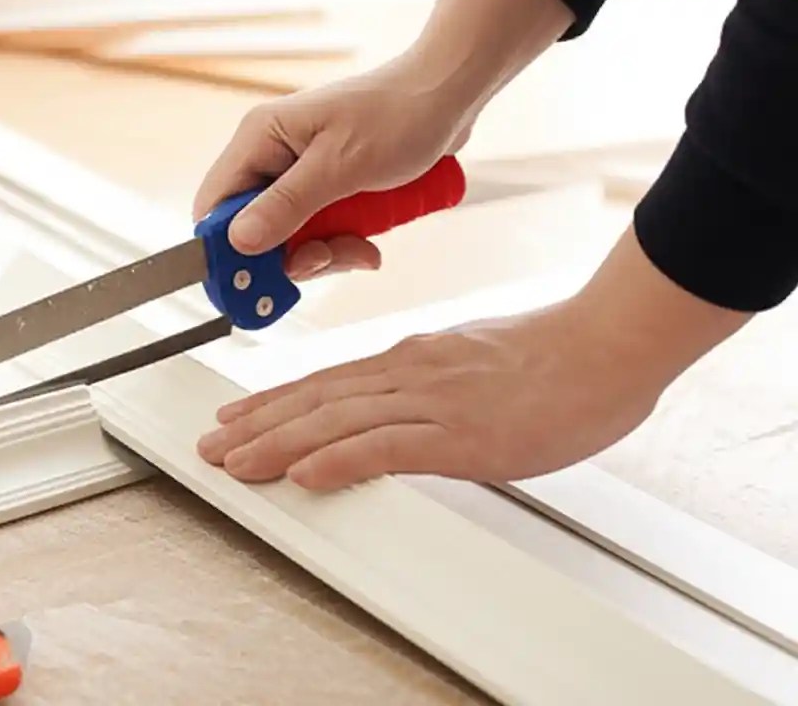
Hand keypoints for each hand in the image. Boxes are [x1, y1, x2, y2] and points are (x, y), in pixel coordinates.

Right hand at [192, 53, 474, 281]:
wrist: (449, 97)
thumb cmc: (398, 114)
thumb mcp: (340, 166)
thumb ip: (287, 206)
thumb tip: (239, 242)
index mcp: (260, 139)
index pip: (216, 206)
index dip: (227, 249)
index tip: (251, 282)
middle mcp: (272, 158)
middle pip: (254, 231)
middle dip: (292, 255)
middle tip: (325, 260)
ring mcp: (300, 175)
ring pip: (290, 240)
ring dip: (326, 253)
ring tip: (361, 249)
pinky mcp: (327, 189)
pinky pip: (320, 234)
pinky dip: (344, 246)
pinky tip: (370, 247)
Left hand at [196, 226, 754, 489]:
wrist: (606, 345)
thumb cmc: (554, 355)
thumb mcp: (475, 361)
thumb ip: (434, 384)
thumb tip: (404, 407)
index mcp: (413, 360)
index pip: (328, 381)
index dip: (277, 402)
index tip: (239, 417)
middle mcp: (409, 374)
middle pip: (317, 399)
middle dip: (258, 425)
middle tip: (213, 445)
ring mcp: (432, 402)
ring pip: (336, 421)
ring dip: (278, 443)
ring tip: (235, 461)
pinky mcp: (461, 433)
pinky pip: (386, 447)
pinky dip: (338, 460)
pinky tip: (302, 473)